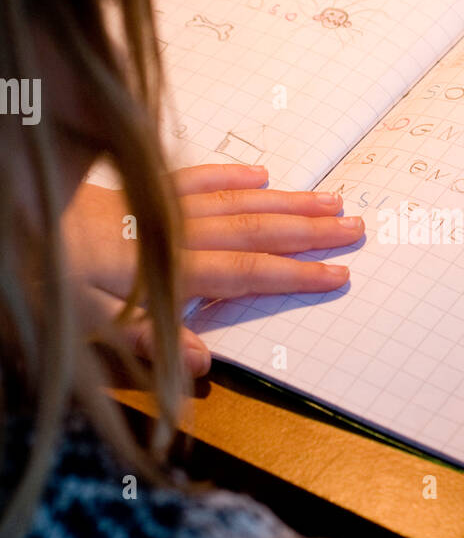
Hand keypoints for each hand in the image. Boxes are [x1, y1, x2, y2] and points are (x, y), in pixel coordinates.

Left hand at [64, 165, 363, 376]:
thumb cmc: (45, 273)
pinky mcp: (144, 193)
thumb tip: (205, 363)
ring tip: (331, 199)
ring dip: (287, 201)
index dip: (294, 275)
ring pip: (237, 202)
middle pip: (255, 230)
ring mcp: (161, 207)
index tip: (337, 274)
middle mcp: (174, 231)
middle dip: (309, 230)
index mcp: (166, 267)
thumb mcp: (84, 320)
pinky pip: (198, 179)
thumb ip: (147, 339)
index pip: (245, 273)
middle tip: (356, 226)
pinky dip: (232, 175)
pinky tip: (262, 174)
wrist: (12, 213)